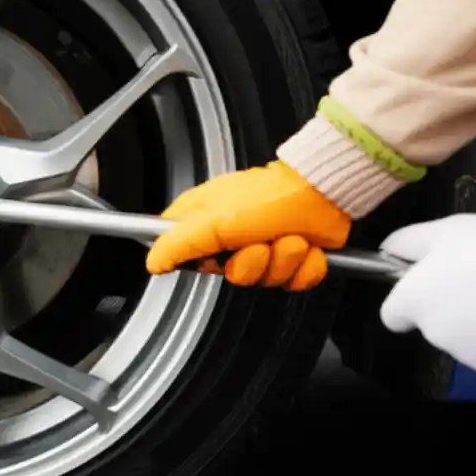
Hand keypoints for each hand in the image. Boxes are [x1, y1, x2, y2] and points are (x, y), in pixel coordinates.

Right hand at [146, 162, 350, 290]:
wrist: (323, 193)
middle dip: (250, 264)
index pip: (185, 253)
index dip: (200, 261)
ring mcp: (264, 248)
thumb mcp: (212, 221)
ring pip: (263, 281)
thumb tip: (152, 263)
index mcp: (206, 220)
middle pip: (229, 275)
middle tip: (258, 243)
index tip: (213, 253)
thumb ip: (177, 243)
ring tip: (287, 238)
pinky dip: (304, 267)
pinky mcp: (293, 259)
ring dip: (281, 262)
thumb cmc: (270, 196)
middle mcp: (232, 235)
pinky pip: (293, 282)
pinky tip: (305, 247)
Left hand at [379, 215, 475, 387]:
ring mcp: (473, 358)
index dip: (410, 300)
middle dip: (454, 308)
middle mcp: (436, 334)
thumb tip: (389, 250)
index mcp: (415, 301)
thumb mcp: (450, 230)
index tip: (432, 286)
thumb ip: (408, 243)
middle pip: (434, 325)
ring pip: (470, 342)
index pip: (392, 314)